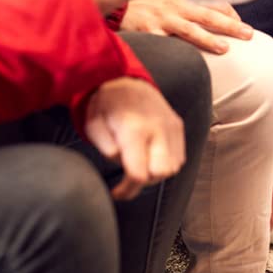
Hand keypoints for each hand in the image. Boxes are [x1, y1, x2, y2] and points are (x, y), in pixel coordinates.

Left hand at [83, 78, 184, 199]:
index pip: (139, 173)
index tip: (115, 192)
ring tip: (140, 165)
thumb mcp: (93, 124)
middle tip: (128, 180)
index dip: (127, 189)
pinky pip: (179, 156)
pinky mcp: (178, 126)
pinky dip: (167, 163)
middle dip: (144, 182)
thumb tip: (118, 158)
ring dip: (157, 173)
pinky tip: (151, 157)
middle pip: (161, 173)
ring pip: (173, 167)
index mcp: (135, 129)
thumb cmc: (106, 105)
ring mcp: (172, 127)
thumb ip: (105, 146)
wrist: (127, 81)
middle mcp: (159, 128)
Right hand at [121, 0, 253, 54]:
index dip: (231, 12)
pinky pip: (165, 44)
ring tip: (225, 48)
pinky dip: (176, 52)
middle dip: (230, 24)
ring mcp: (163, 18)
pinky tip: (188, 62)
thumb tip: (224, 12)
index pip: (215, 1)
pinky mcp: (149, 31)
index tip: (240, 23)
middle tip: (248, 34)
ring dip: (209, 39)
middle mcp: (177, 4)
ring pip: (190, 30)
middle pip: (209, 15)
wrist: (117, 1)